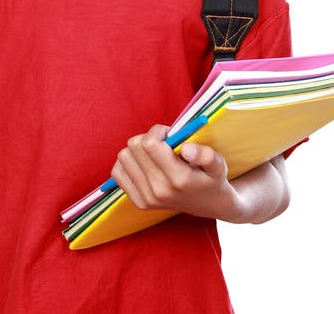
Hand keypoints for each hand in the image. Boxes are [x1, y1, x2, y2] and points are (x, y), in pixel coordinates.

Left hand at [110, 124, 241, 221]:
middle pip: (134, 146)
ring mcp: (147, 199)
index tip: (169, 134)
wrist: (210, 205)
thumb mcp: (218, 164)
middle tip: (163, 144)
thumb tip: (186, 148)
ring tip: (155, 154)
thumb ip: (206, 154)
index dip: (157, 131)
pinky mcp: (138, 202)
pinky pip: (117, 172)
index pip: (150, 144)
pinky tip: (144, 164)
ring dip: (137, 150)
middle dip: (148, 138)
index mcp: (179, 179)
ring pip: (124, 156)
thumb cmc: (212, 178)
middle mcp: (159, 191)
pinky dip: (128, 163)